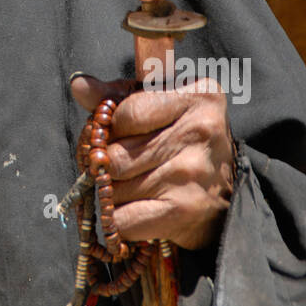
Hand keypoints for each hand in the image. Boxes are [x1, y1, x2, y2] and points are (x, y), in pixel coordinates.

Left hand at [70, 73, 235, 250]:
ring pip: (116, 189)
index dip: (110, 128)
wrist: (225, 192)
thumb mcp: (160, 105)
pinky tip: (136, 208)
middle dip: (106, 165)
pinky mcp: (184, 211)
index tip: (116, 134)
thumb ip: (117, 95)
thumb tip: (79, 85)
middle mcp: (199, 132)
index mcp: (197, 96)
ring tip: (132, 186)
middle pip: (116, 155)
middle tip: (118, 166)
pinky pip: (124, 219)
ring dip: (113, 193)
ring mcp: (192, 173)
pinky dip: (120, 219)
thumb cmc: (183, 139)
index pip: (125, 114)